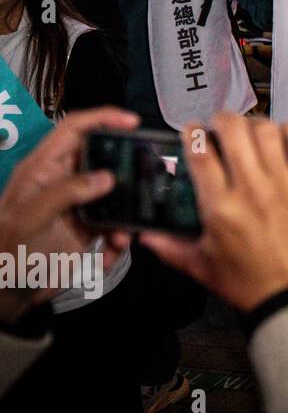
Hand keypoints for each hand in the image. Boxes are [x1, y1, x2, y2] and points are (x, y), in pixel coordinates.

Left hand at [0, 107, 137, 322]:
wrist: (5, 294)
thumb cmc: (6, 253)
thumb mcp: (28, 220)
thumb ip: (65, 194)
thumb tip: (107, 177)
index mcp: (43, 169)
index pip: (73, 129)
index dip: (102, 118)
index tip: (133, 122)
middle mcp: (62, 182)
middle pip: (101, 158)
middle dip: (125, 169)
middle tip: (147, 177)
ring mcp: (76, 205)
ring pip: (114, 194)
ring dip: (126, 213)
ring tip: (125, 235)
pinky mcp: (87, 229)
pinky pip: (114, 225)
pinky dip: (119, 238)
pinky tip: (112, 255)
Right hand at [125, 113, 287, 313]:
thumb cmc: (253, 284)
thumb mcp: (203, 268)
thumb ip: (171, 248)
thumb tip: (147, 237)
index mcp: (220, 207)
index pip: (201, 152)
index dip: (193, 132)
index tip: (192, 129)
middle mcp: (251, 189)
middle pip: (234, 129)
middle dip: (223, 119)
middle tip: (221, 125)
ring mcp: (283, 184)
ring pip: (268, 130)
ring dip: (256, 124)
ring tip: (251, 132)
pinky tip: (284, 137)